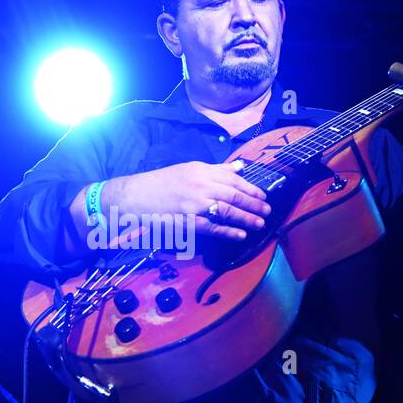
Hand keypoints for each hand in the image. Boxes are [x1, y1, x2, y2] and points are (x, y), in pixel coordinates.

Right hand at [108, 159, 271, 239]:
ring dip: (247, 218)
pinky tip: (240, 234)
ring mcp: (193, 204)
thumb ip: (215, 170)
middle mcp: (199, 184)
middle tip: (267, 211)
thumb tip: (240, 168)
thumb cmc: (160, 183)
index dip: (251, 187)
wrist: (134, 196)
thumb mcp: (188, 170)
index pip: (232, 177)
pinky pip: (213, 227)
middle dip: (254, 203)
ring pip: (227, 210)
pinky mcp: (187, 221)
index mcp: (200, 170)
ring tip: (260, 223)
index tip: (264, 195)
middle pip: (234, 193)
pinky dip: (228, 231)